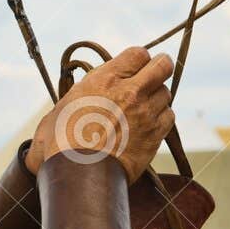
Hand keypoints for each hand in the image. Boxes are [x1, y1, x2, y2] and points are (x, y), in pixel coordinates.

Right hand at [24, 47, 176, 183]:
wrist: (78, 175)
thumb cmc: (60, 143)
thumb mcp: (62, 106)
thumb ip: (83, 92)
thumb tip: (85, 93)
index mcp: (105, 79)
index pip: (138, 53)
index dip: (138, 59)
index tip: (134, 68)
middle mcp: (130, 92)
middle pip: (163, 66)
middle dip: (160, 69)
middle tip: (153, 76)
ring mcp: (146, 113)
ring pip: (166, 93)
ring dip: (157, 98)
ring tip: (143, 108)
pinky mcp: (154, 135)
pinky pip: (169, 117)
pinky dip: (161, 118)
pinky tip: (148, 124)